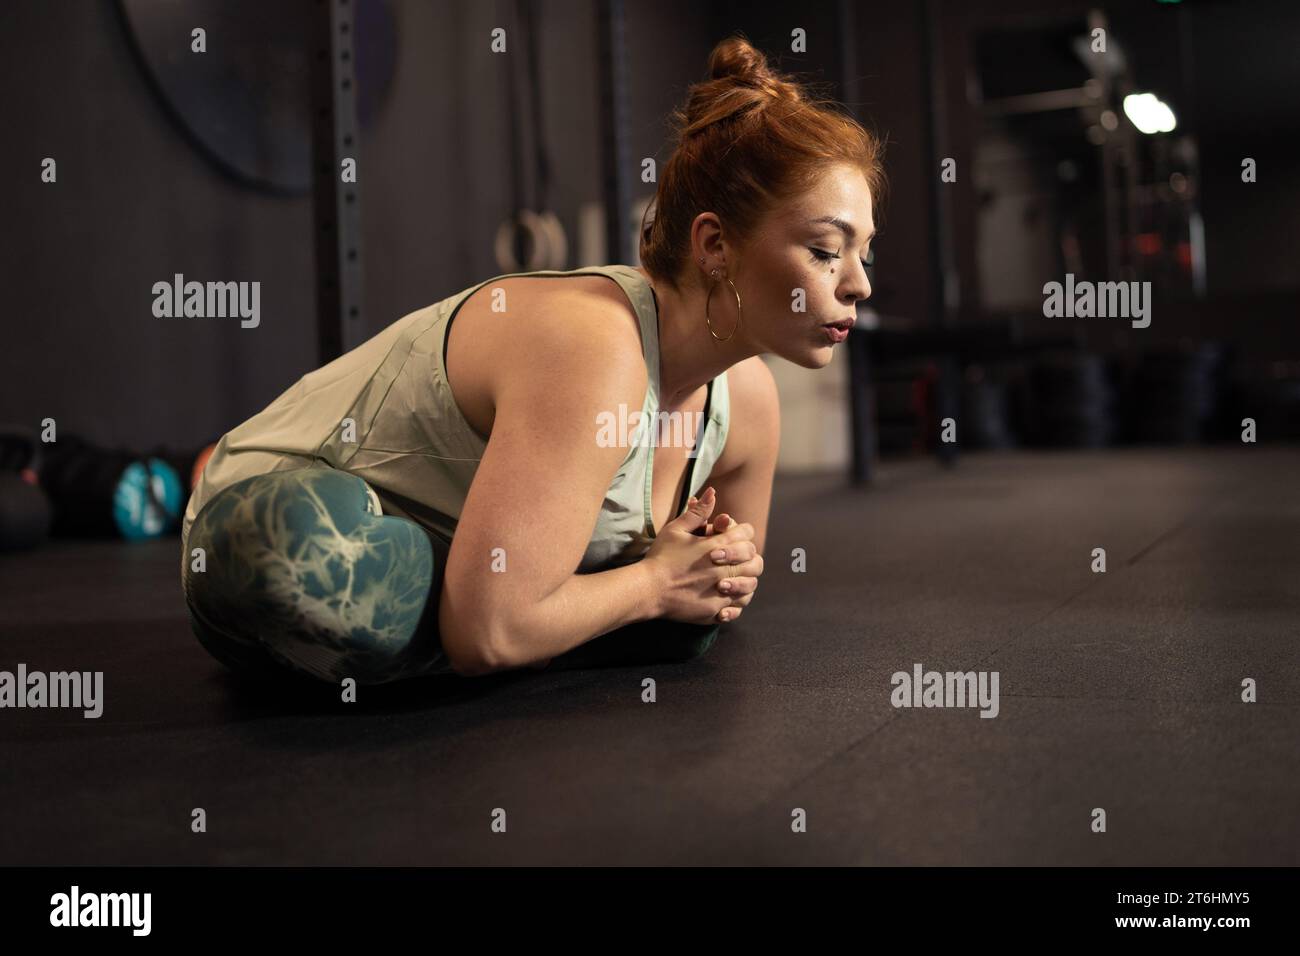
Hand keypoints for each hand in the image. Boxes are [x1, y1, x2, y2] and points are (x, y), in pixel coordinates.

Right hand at [644, 486, 763, 624]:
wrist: (648, 589)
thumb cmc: (661, 557)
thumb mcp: (676, 529)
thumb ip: (698, 512)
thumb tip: (713, 492)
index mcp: (716, 547)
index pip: (747, 534)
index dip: (742, 532)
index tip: (734, 535)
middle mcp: (724, 570)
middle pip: (755, 561)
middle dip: (748, 556)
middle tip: (737, 557)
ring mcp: (721, 592)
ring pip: (751, 586)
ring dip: (746, 579)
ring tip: (734, 577)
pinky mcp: (715, 611)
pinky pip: (738, 607)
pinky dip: (736, 601)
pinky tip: (726, 596)